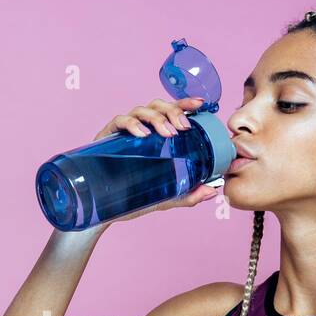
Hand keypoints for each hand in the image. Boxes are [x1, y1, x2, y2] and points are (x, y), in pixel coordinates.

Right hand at [92, 96, 220, 224]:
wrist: (104, 211)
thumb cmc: (134, 198)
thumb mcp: (166, 197)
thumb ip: (189, 194)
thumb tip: (212, 192)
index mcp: (156, 136)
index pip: (173, 112)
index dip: (186, 104)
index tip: (201, 104)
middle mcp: (141, 128)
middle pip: (158, 106)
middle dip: (173, 112)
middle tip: (184, 128)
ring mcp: (124, 132)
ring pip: (142, 110)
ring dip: (157, 118)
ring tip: (167, 133)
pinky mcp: (107, 137)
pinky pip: (120, 121)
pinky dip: (132, 124)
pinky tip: (142, 134)